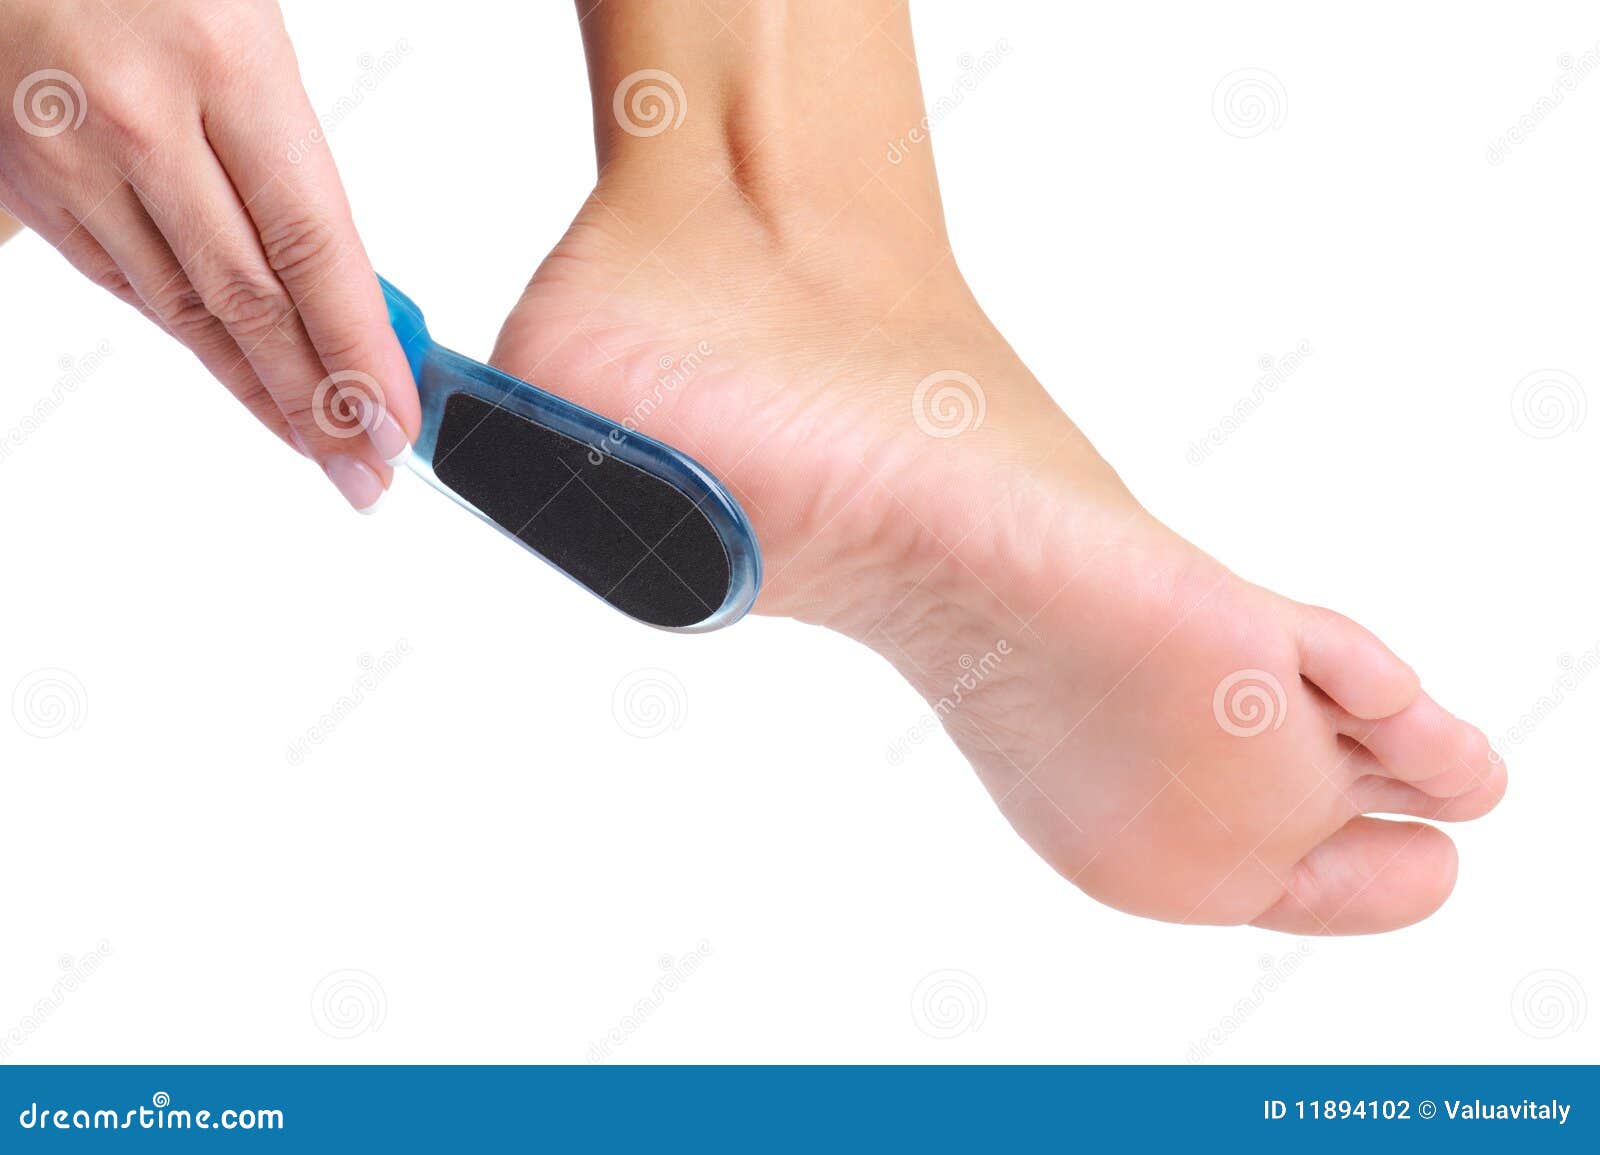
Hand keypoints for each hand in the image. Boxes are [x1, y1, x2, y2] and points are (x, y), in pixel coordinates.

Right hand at [0, 0, 415, 510]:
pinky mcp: (29, 187)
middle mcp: (139, 122)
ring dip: (260, 392)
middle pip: (248, 299)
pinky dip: (194, 344)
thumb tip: (351, 282)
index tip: (396, 417)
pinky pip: (127, 286)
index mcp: (223, 66)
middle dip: (318, 402)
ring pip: (182, 310)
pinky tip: (243, 384)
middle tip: (368, 469)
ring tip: (320, 448)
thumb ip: (294, 153)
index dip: (357, 348)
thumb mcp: (251, 33)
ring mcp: (70, 159)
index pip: (311, 245)